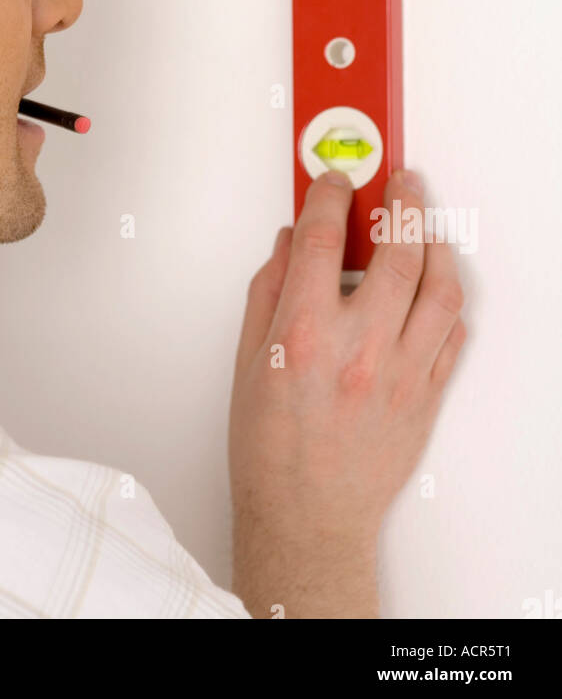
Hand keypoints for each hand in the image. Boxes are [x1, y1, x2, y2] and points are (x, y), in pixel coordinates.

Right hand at [228, 168, 465, 618]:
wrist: (307, 518)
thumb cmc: (271, 450)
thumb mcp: (247, 360)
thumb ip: (268, 292)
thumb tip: (288, 245)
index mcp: (303, 334)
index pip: (321, 237)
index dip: (328, 195)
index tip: (332, 180)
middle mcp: (357, 348)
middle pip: (397, 251)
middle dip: (401, 202)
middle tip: (399, 183)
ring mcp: (399, 373)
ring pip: (440, 290)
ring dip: (436, 246)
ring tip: (426, 228)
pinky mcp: (426, 397)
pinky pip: (452, 336)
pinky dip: (447, 303)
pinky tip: (432, 289)